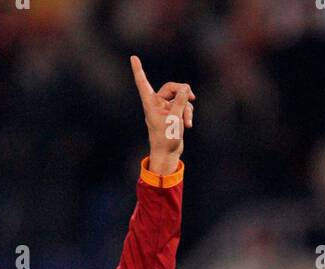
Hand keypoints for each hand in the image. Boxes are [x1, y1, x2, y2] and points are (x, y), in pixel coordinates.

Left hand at [130, 54, 193, 174]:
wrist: (168, 155)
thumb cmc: (166, 139)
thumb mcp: (175, 119)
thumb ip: (180, 101)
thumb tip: (186, 88)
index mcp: (151, 103)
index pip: (143, 83)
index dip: (138, 70)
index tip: (133, 57)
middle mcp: (157, 104)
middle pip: (172, 87)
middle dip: (183, 92)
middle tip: (191, 97)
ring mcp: (165, 109)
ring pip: (180, 98)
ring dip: (187, 107)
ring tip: (187, 121)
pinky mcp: (173, 115)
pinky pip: (183, 107)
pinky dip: (187, 113)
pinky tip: (189, 124)